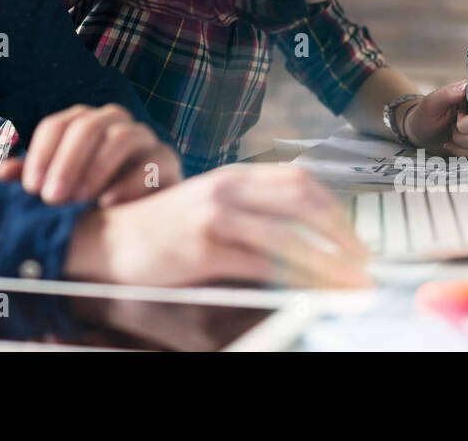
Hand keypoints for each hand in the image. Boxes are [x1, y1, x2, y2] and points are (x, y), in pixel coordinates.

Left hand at [0, 103, 182, 205]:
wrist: (143, 213)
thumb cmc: (92, 196)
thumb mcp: (59, 188)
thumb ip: (32, 178)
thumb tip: (1, 173)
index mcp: (83, 123)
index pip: (57, 125)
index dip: (40, 154)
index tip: (30, 187)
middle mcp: (114, 122)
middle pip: (87, 126)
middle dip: (66, 161)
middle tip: (52, 197)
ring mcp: (144, 138)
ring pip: (122, 136)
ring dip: (97, 168)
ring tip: (80, 200)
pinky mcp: (169, 161)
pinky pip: (153, 162)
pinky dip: (130, 182)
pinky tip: (109, 204)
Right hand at [63, 165, 371, 288]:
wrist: (104, 240)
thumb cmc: (158, 232)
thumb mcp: (207, 210)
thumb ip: (249, 218)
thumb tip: (301, 242)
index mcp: (231, 176)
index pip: (298, 181)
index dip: (334, 209)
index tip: (355, 237)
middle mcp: (227, 188)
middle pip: (303, 199)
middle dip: (341, 232)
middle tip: (363, 262)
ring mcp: (215, 216)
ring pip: (288, 236)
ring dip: (327, 262)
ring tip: (350, 284)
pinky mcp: (204, 247)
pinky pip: (261, 264)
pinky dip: (292, 278)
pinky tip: (307, 290)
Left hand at [401, 73, 467, 156]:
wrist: (423, 135)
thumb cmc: (427, 115)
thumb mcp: (431, 102)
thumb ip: (447, 93)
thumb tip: (465, 88)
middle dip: (467, 125)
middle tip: (455, 120)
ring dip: (461, 139)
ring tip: (452, 131)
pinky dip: (462, 150)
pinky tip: (453, 143)